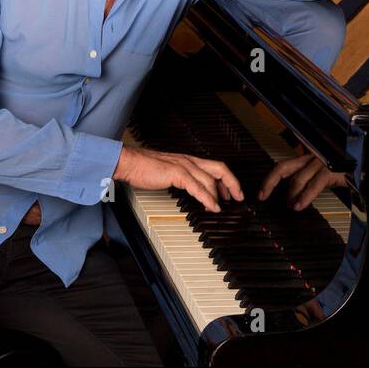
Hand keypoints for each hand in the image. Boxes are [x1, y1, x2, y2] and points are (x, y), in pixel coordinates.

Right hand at [115, 146, 242, 211]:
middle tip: (238, 197)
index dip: (227, 179)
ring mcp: (184, 166)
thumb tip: (192, 190)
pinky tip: (212, 207)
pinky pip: (197, 187)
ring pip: (210, 179)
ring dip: (219, 195)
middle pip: (220, 169)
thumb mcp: (169, 172)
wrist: (129, 163)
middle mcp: (190, 160)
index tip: (232, 191)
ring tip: (222, 207)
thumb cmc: (145, 168)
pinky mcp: (177, 173)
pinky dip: (208, 198)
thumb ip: (182, 178)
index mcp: (189, 160)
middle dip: (232, 183)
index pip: (215, 167)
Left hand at [259, 150, 344, 210]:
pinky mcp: (331, 170)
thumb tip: (294, 195)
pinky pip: (314, 184)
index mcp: (308, 156)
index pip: (283, 166)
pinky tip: (300, 205)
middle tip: (264, 196)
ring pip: (298, 179)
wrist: (363, 162)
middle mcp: (312, 155)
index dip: (270, 179)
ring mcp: (321, 161)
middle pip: (283, 168)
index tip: (262, 193)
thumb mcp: (324, 171)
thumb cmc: (346, 167)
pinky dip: (305, 197)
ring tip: (290, 206)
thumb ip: (309, 179)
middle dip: (270, 183)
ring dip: (291, 195)